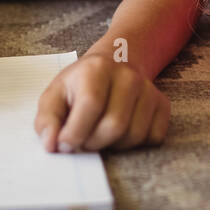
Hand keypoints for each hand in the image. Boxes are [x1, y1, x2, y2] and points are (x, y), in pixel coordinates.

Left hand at [34, 53, 170, 152]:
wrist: (115, 64)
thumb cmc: (81, 84)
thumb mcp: (55, 94)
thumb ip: (47, 120)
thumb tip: (52, 145)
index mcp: (96, 68)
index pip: (91, 105)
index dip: (75, 132)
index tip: (64, 144)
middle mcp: (127, 76)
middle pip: (115, 125)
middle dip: (94, 142)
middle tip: (83, 140)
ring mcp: (148, 89)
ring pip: (135, 135)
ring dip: (113, 145)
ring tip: (100, 134)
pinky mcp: (162, 104)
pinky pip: (154, 137)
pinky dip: (135, 144)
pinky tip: (121, 132)